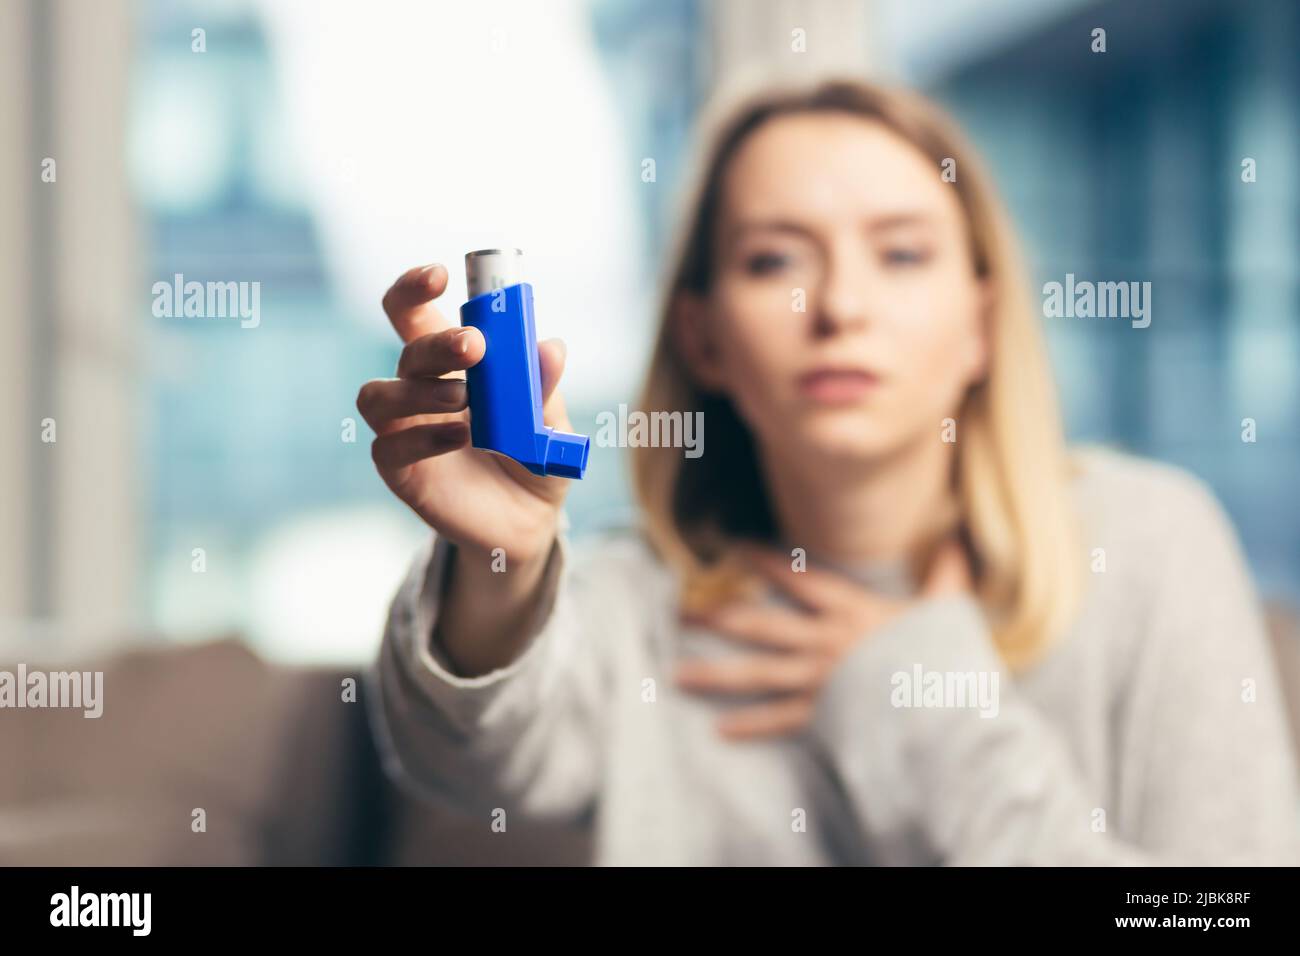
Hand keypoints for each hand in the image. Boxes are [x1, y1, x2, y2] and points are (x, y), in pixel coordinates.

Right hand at [357, 263, 573, 567]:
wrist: (529, 520)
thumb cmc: (535, 456)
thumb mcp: (550, 423)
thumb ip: (544, 388)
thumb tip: (551, 347)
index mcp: (452, 363)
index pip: (414, 312)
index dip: (415, 287)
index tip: (440, 275)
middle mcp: (420, 389)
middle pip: (406, 350)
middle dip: (436, 343)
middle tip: (473, 347)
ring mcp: (405, 429)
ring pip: (377, 395)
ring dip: (420, 390)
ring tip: (464, 400)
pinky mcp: (401, 471)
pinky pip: (389, 447)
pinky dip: (423, 437)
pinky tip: (459, 437)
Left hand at [674, 538, 973, 740]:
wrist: (950, 714)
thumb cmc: (950, 661)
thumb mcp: (948, 613)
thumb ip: (946, 577)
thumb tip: (957, 544)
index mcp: (854, 611)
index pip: (801, 580)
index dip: (767, 563)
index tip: (734, 549)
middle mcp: (827, 642)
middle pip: (762, 624)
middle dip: (719, 616)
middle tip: (681, 610)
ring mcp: (821, 681)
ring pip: (758, 674)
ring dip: (716, 674)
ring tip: (678, 674)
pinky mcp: (825, 718)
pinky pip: (780, 721)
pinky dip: (750, 726)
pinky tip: (719, 729)